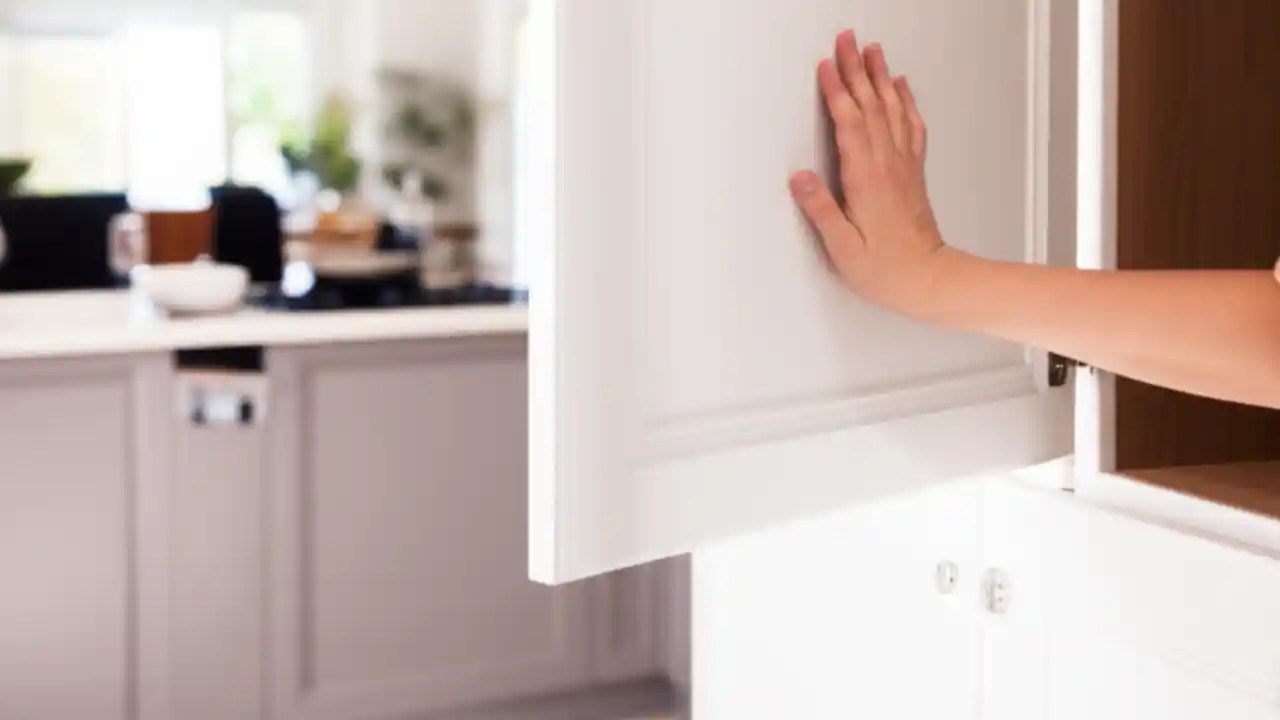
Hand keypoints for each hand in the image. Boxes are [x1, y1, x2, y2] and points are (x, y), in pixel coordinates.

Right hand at [790, 30, 965, 320]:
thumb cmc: (887, 270)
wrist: (931, 280)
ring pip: (892, 109)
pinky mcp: (912, 172)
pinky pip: (911, 126)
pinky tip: (900, 86)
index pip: (849, 124)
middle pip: (871, 106)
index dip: (837, 92)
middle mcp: (888, 165)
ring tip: (872, 49)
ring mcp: (903, 166)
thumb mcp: (843, 248)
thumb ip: (821, 211)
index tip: (826, 65)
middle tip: (846, 39)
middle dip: (856, 70)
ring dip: (881, 76)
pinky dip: (905, 100)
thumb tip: (800, 178)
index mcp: (867, 180)